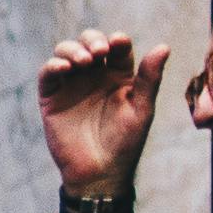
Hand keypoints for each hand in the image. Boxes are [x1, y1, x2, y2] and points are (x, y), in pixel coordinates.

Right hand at [41, 27, 169, 190]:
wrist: (99, 172)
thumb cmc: (125, 142)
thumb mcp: (141, 109)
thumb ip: (150, 78)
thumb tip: (164, 46)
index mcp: (119, 76)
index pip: (117, 46)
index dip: (117, 40)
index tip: (118, 43)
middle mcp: (95, 75)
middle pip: (89, 42)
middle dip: (93, 39)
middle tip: (100, 52)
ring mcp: (72, 84)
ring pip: (67, 52)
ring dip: (73, 49)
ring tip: (84, 61)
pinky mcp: (52, 96)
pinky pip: (48, 72)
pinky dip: (53, 64)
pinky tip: (64, 68)